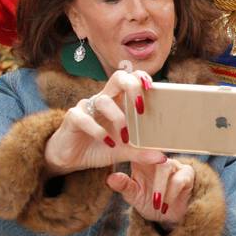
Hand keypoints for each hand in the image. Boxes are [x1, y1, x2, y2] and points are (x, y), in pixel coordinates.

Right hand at [43, 67, 165, 175]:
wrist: (71, 158)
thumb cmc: (99, 147)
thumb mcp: (124, 152)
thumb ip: (142, 153)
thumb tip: (163, 158)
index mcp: (118, 101)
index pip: (130, 78)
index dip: (141, 77)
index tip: (152, 88)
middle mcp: (103, 99)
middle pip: (118, 78)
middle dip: (132, 87)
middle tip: (141, 108)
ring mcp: (87, 106)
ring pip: (103, 100)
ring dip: (117, 117)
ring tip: (125, 137)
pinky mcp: (73, 117)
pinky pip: (84, 118)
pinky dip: (98, 130)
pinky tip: (108, 143)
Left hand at [107, 156, 194, 229]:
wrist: (167, 217)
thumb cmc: (148, 202)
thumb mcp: (133, 196)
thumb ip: (124, 186)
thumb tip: (110, 178)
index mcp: (142, 161)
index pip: (137, 151)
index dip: (133, 152)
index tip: (131, 165)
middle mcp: (158, 159)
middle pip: (153, 158)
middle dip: (152, 182)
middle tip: (152, 201)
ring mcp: (173, 165)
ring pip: (166, 168)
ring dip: (161, 189)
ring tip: (157, 205)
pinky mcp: (187, 173)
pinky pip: (179, 180)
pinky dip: (171, 194)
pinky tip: (166, 206)